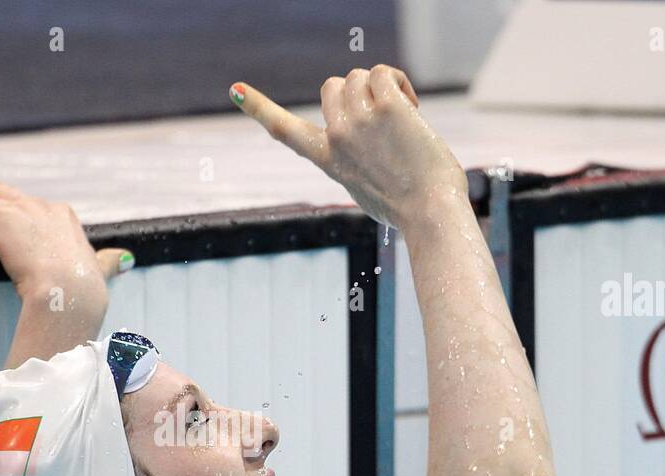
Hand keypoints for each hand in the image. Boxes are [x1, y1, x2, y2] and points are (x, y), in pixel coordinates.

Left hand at [0, 182, 132, 315]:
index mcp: (63, 216)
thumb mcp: (99, 269)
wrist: (69, 293)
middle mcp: (41, 207)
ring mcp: (19, 211)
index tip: (9, 240)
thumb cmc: (83, 289)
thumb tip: (124, 259)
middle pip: (3, 193)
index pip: (32, 206)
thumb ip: (108, 262)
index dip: (17, 221)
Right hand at [230, 66, 466, 228]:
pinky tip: (411, 107)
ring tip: (402, 117)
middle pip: (334, 85)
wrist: (429, 214)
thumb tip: (365, 144)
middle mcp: (337, 137)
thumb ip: (354, 160)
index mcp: (327, 159)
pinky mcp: (388, 108)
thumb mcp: (365, 188)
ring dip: (381, 88)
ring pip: (359, 75)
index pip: (284, 130)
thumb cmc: (406, 208)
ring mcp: (361, 121)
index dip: (258, 108)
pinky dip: (399, 83)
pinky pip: (384, 72)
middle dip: (358, 92)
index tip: (235, 91)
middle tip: (382, 119)